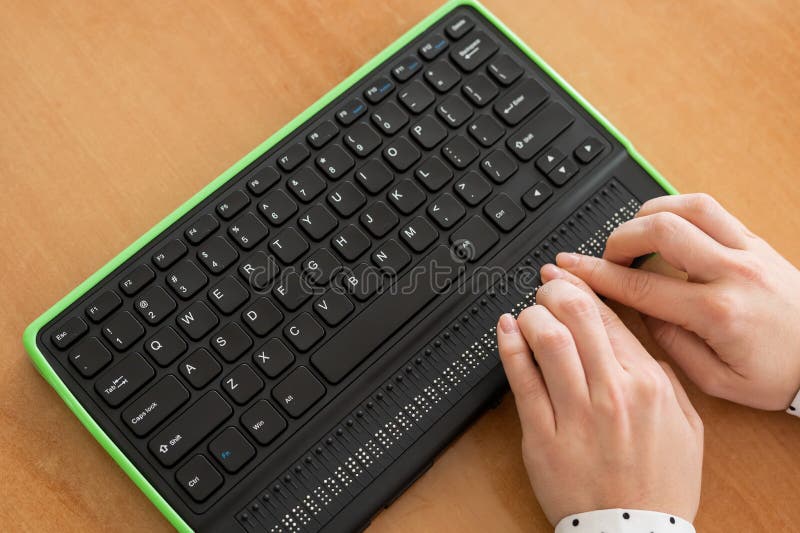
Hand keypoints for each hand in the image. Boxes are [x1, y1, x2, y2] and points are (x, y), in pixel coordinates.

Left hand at [496, 265, 702, 524]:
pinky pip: (521, 379)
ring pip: (547, 340)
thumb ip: (665, 378)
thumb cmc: (658, 485)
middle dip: (556, 291)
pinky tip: (506, 329)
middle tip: (545, 287)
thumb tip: (634, 343)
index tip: (570, 278)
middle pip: (577, 317)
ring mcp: (575, 414)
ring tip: (528, 311)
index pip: (609, 318)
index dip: (584, 289)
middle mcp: (611, 394)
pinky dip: (510, 345)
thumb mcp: (686, 427)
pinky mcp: (542, 435)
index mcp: (648, 385)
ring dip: (532, 313)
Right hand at [556, 193, 799, 409]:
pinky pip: (710, 207)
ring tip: (632, 236)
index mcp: (718, 313)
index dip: (596, 275)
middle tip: (605, 257)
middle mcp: (733, 273)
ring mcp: (747, 250)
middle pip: (660, 231)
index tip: (568, 268)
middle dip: (619, 239)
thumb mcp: (718, 382)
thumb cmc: (780, 374)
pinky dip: (676, 208)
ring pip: (685, 207)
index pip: (641, 284)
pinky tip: (664, 224)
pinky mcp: (755, 241)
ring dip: (647, 215)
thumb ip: (672, 346)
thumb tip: (643, 312)